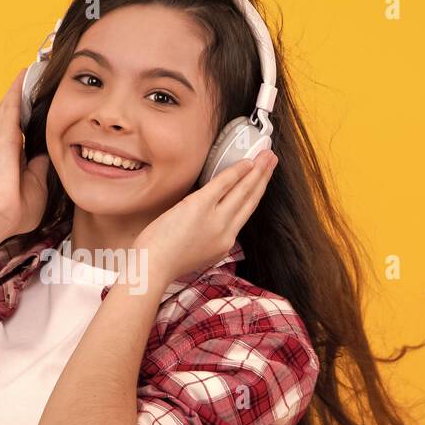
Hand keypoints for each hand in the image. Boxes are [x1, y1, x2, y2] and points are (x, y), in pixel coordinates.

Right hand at [0, 68, 50, 236]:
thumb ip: (44, 170)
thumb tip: (51, 155)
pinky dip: (16, 91)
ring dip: (20, 90)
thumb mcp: (39, 187)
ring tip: (29, 72)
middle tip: (35, 81)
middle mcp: (8, 147)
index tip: (43, 108)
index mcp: (17, 160)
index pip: (27, 133)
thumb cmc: (16, 211)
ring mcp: (4, 140)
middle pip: (17, 116)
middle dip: (25, 99)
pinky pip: (10, 108)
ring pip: (11, 108)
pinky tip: (22, 76)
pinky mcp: (3, 137)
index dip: (33, 120)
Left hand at [133, 150, 277, 286]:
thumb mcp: (194, 254)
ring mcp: (215, 220)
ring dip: (258, 171)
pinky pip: (223, 184)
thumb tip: (204, 222)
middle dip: (263, 179)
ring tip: (268, 156)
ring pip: (243, 191)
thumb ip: (205, 239)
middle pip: (249, 201)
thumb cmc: (163, 261)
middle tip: (272, 161)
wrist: (152, 268)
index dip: (255, 196)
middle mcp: (225, 233)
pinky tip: (247, 162)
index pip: (243, 216)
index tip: (262, 182)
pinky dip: (236, 171)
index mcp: (223, 245)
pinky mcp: (200, 206)